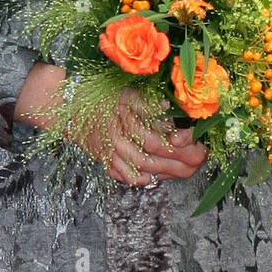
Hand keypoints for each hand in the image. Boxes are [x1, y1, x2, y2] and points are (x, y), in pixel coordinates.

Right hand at [78, 91, 207, 186]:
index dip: (178, 143)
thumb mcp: (128, 91)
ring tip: (188, 168)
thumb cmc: (103, 94)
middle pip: (153, 159)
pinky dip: (146, 179)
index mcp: (123, 121)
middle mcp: (116, 141)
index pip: (156, 139)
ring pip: (142, 171)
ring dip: (168, 172)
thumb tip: (170, 107)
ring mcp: (110, 155)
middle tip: (201, 158)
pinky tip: (162, 175)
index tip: (196, 139)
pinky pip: (128, 177)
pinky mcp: (106, 163)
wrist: (70, 108)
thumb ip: (148, 103)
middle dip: (181, 162)